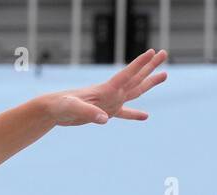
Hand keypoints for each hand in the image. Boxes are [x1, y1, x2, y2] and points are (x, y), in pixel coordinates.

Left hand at [45, 49, 168, 125]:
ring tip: (164, 75)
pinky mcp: (104, 112)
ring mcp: (109, 102)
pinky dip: (134, 115)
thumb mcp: (73, 109)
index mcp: (104, 90)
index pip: (126, 75)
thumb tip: (106, 119)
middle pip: (135, 78)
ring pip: (134, 91)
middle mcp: (110, 93)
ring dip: (149, 83)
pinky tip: (145, 116)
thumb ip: (89, 113)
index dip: (139, 64)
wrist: (52, 110)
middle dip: (150, 66)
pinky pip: (123, 113)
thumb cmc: (60, 106)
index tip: (152, 52)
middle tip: (164, 53)